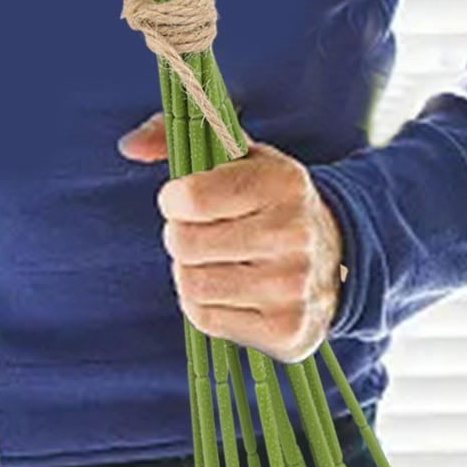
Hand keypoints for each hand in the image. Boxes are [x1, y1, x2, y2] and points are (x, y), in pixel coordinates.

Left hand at [118, 110, 347, 361]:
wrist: (338, 254)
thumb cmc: (267, 195)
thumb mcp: (236, 151)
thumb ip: (175, 134)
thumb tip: (129, 145)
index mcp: (283, 183)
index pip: (192, 198)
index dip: (173, 199)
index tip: (181, 198)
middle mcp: (294, 236)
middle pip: (184, 243)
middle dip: (179, 234)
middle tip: (198, 229)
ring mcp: (293, 289)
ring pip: (191, 284)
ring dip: (189, 269)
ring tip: (213, 257)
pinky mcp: (286, 332)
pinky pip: (205, 319)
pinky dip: (201, 302)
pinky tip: (226, 285)